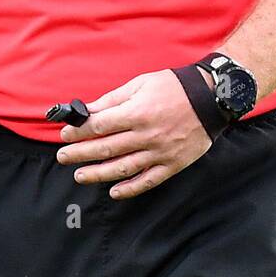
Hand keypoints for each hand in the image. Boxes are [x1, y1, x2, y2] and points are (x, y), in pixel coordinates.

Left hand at [55, 68, 214, 199]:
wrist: (212, 98)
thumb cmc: (174, 87)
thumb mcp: (140, 85)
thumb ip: (112, 100)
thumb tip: (87, 111)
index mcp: (137, 112)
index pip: (99, 126)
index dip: (78, 132)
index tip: (65, 134)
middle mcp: (147, 135)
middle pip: (105, 148)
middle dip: (79, 154)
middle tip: (63, 157)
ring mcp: (160, 152)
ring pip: (122, 168)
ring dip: (97, 174)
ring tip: (80, 175)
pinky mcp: (172, 164)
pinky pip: (148, 180)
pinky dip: (129, 188)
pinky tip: (114, 192)